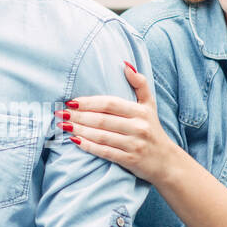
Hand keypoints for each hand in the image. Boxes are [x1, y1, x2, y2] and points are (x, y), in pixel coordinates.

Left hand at [57, 62, 177, 183]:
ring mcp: (133, 145)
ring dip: (79, 130)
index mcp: (141, 111)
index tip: (71, 101)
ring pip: (101, 136)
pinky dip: (88, 146)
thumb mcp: (150, 105)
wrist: (166, 161)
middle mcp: (138, 127)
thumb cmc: (152, 129)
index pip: (110, 103)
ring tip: (63, 126)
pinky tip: (74, 140)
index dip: (89, 102)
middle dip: (78, 116)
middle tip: (60, 113)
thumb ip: (140, 83)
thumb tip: (125, 64)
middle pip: (102, 120)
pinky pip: (104, 152)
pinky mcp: (129, 160)